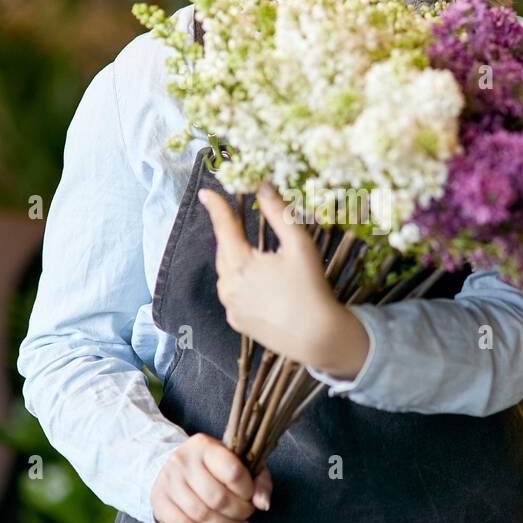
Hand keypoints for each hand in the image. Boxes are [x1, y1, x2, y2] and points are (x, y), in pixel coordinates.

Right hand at [150, 432, 272, 522]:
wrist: (179, 465)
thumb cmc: (216, 466)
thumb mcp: (242, 464)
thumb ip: (259, 481)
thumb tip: (263, 504)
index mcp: (205, 445)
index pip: (232, 471)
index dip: (247, 490)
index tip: (251, 496)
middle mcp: (182, 460)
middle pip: (216, 497)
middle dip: (238, 513)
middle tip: (247, 516)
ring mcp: (168, 481)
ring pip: (200, 514)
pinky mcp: (159, 500)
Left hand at [197, 181, 339, 363]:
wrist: (316, 337)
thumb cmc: (311, 288)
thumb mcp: (299, 245)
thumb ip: (279, 213)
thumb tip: (263, 186)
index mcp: (240, 264)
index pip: (223, 228)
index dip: (216, 208)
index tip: (206, 194)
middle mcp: (228, 286)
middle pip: (224, 251)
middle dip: (233, 238)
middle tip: (248, 231)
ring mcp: (230, 306)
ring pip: (227, 274)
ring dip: (238, 262)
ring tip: (264, 264)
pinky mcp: (236, 321)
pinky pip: (233, 295)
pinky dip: (242, 286)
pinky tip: (264, 289)